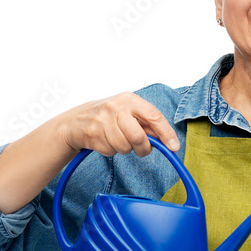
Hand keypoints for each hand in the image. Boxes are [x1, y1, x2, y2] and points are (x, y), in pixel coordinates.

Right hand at [58, 92, 178, 157]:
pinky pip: (111, 151)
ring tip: (118, 140)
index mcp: (129, 99)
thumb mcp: (128, 113)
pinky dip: (112, 151)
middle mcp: (116, 107)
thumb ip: (147, 124)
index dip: (166, 133)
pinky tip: (106, 141)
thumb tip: (168, 140)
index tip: (173, 146)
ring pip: (125, 147)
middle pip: (138, 137)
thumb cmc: (108, 117)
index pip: (154, 116)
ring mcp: (102, 120)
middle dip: (143, 148)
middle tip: (142, 149)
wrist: (76, 121)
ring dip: (125, 149)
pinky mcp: (92, 134)